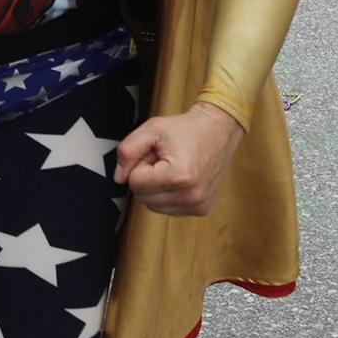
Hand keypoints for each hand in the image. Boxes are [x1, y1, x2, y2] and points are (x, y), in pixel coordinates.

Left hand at [114, 103, 244, 216]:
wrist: (218, 131)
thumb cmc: (185, 129)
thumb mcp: (151, 129)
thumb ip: (127, 151)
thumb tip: (119, 178)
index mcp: (178, 176)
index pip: (135, 183)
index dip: (138, 165)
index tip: (154, 153)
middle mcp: (190, 196)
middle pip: (142, 197)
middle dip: (145, 177)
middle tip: (161, 159)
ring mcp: (197, 205)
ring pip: (153, 206)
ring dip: (155, 187)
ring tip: (170, 167)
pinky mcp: (202, 209)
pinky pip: (167, 209)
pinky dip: (166, 194)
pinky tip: (179, 178)